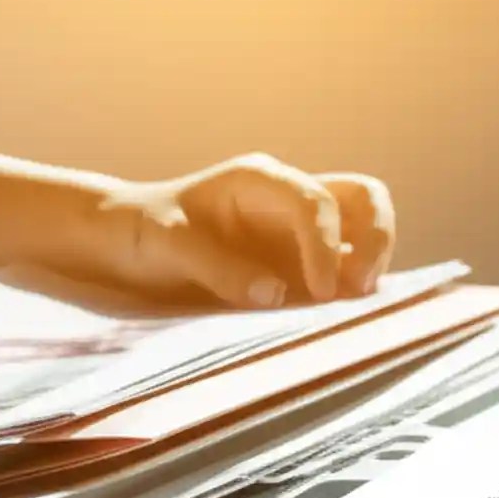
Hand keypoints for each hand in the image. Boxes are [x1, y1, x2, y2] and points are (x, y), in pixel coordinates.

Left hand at [47, 153, 395, 308]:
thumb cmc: (142, 234)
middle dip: (375, 238)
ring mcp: (297, 231)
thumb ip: (219, 268)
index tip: (321, 294)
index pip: (316, 203)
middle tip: (361, 291)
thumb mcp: (167, 246)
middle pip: (363, 197)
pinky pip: (345, 264)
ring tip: (358, 305)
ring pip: (363, 226)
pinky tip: (342, 315)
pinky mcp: (299, 263)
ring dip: (372, 260)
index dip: (326, 246)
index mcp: (259, 181)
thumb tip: (276, 294)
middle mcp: (288, 199)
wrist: (123, 244)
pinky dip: (354, 284)